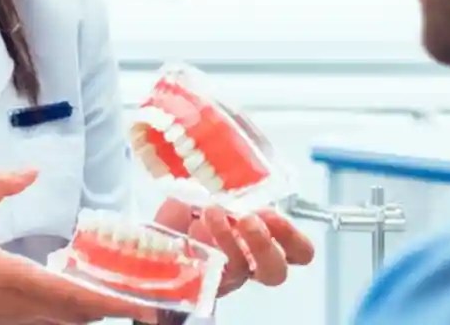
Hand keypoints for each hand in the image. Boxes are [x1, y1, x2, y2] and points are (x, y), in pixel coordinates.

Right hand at [0, 170, 158, 324]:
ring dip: (100, 310)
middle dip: (118, 307)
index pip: (71, 291)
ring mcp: (21, 319)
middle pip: (82, 312)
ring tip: (135, 297)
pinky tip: (94, 298)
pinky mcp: (15, 324)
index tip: (141, 300)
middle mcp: (24, 305)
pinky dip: (79, 313)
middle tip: (155, 300)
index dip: (109, 298)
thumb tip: (30, 170)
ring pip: (72, 321)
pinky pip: (57, 323)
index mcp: (14, 277)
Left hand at [155, 199, 314, 296]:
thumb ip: (226, 185)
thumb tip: (229, 170)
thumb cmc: (187, 213)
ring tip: (212, 213)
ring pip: (240, 270)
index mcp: (260, 238)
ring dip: (228, 238)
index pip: (297, 250)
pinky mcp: (197, 280)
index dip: (292, 236)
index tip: (272, 214)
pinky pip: (206, 270)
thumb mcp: (212, 191)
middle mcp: (247, 262)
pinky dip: (200, 245)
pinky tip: (191, 227)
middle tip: (248, 220)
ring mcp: (223, 275)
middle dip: (265, 244)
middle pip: (276, 270)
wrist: (151, 237)